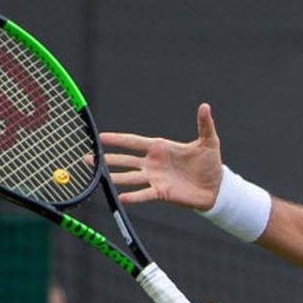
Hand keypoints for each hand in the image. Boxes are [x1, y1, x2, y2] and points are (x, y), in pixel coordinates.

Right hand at [100, 103, 223, 209]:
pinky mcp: (161, 193)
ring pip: (129, 176)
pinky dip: (132, 196)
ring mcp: (155, 178)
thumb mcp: (208, 142)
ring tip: (96, 175)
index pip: (134, 142)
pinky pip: (143, 194)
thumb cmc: (210, 163)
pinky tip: (120, 197)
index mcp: (161, 148)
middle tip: (87, 157)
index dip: (118, 139)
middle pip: (125, 160)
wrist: (216, 187)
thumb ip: (204, 125)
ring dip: (113, 176)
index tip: (100, 136)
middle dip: (107, 158)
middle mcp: (153, 163)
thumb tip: (205, 106)